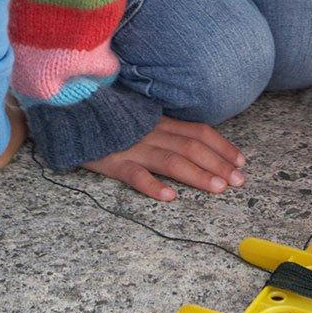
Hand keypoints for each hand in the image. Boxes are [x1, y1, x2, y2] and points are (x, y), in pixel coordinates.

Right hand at [82, 117, 245, 201]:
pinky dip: (152, 185)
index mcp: (159, 122)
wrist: (70, 116)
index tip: (242, 161)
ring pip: (170, 160)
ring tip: (217, 188)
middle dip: (218, 164)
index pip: (198, 132)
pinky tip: (169, 196)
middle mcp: (151, 133)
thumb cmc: (107, 122)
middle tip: (239, 181)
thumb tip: (195, 143)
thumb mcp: (140, 119)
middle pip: (191, 147)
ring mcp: (132, 148)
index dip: (222, 146)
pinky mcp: (112, 162)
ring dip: (197, 174)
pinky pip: (134, 174)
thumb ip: (164, 128)